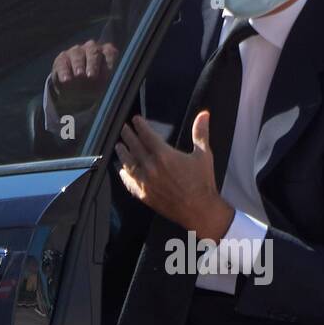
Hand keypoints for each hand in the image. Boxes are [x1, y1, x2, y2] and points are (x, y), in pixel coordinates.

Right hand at [50, 40, 118, 110]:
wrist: (75, 92)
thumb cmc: (95, 86)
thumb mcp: (104, 85)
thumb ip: (109, 81)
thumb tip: (114, 83)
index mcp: (106, 53)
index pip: (110, 53)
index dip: (109, 62)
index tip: (108, 75)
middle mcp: (91, 48)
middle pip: (94, 52)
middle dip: (93, 64)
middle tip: (92, 76)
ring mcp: (76, 52)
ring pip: (78, 54)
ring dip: (79, 65)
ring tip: (80, 75)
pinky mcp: (62, 59)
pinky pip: (63, 63)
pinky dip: (65, 72)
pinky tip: (66, 80)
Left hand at [115, 110, 233, 239]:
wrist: (199, 210)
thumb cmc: (203, 183)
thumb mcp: (204, 155)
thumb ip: (200, 132)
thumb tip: (204, 114)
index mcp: (164, 155)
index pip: (146, 135)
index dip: (140, 126)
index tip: (136, 120)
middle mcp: (151, 167)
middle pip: (134, 147)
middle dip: (128, 136)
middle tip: (124, 129)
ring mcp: (145, 182)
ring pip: (128, 164)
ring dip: (122, 153)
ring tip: (119, 146)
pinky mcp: (144, 195)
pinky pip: (129, 182)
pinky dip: (124, 175)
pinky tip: (122, 171)